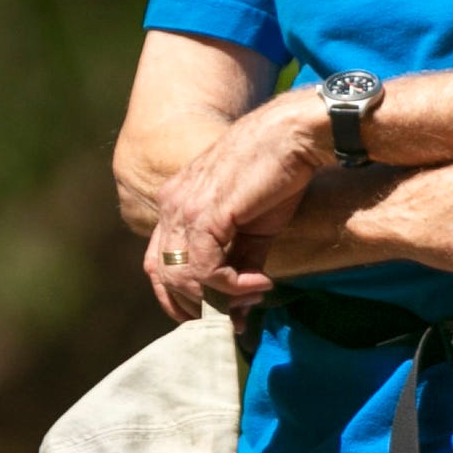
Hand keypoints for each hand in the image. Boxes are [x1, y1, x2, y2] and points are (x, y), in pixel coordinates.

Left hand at [144, 91, 324, 320]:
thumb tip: (239, 306)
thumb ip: (239, 263)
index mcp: (175, 202)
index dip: (179, 296)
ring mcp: (183, 208)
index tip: (212, 314)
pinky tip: (262, 283)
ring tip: (255, 295)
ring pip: (181, 278)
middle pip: (164, 276)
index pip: (158, 262)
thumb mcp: (254, 228)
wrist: (294, 136)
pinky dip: (233, 287)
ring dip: (220, 298)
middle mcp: (170, 204)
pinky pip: (205, 270)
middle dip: (199, 306)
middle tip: (237, 316)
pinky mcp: (205, 215)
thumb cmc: (277, 174)